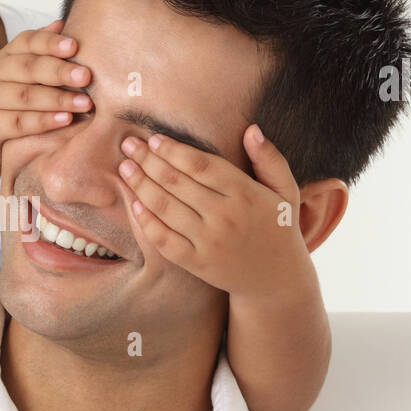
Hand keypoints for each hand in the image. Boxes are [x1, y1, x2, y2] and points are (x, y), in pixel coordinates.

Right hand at [0, 20, 92, 171]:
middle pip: (27, 67)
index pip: (26, 41)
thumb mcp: (17, 73)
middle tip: (86, 76)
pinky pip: (18, 123)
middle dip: (59, 71)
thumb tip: (62, 23)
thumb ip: (38, 50)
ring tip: (85, 103)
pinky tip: (65, 120)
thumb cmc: (4, 102)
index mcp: (6, 56)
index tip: (74, 46)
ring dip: (57, 99)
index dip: (50, 42)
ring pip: (24, 96)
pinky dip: (43, 122)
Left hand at [117, 124, 314, 303]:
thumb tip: (251, 129)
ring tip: (125, 168)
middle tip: (128, 145)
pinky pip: (164, 240)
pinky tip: (134, 204)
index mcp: (246, 194)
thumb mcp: (285, 191)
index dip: (173, 150)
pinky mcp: (197, 263)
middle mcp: (226, 217)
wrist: (277, 281)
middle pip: (176, 183)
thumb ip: (270, 159)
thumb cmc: (279, 228)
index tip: (153, 139)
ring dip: (140, 185)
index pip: (200, 165)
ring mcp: (210, 242)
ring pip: (166, 208)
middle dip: (148, 161)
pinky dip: (146, 222)